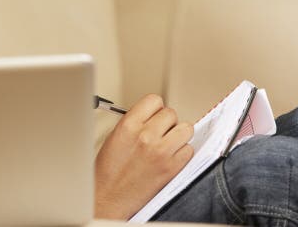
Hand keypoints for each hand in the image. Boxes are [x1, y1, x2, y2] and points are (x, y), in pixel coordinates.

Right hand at [93, 94, 194, 219]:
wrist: (108, 197)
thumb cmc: (108, 170)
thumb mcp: (115, 135)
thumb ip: (135, 122)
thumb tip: (153, 115)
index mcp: (129, 125)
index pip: (154, 100)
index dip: (156, 108)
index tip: (154, 115)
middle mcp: (146, 135)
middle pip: (171, 113)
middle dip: (167, 122)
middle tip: (160, 132)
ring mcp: (161, 151)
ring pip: (186, 129)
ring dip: (179, 135)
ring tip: (168, 143)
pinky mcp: (172, 167)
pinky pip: (189, 150)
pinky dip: (183, 152)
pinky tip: (171, 157)